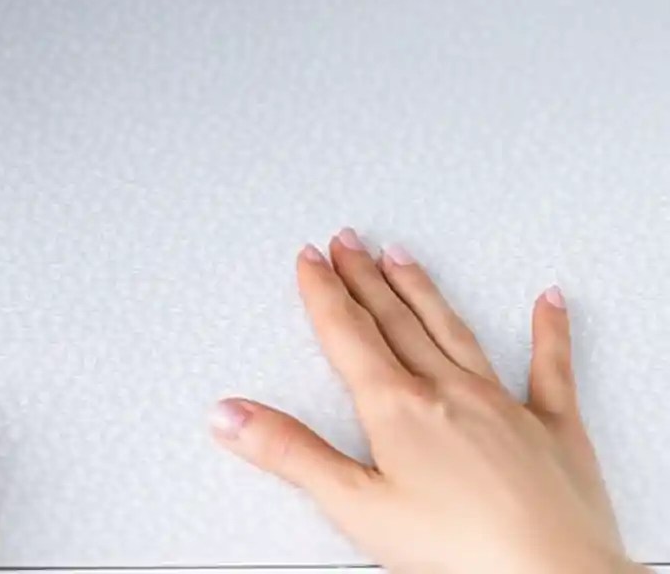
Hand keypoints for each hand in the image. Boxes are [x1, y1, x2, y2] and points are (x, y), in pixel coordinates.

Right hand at [212, 229, 644, 573]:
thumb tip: (231, 415)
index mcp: (398, 409)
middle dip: (364, 278)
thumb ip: (290, 453)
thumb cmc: (462, 551)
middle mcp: (450, 393)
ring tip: (402, 257)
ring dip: (422, 290)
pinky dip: (548, 331)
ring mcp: (504, 405)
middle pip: (395, 321)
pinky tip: (548, 302)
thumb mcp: (355, 506)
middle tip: (347, 242)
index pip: (347, 335)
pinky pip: (550, 367)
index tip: (310, 259)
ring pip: (454, 331)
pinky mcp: (553, 429)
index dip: (323, 292)